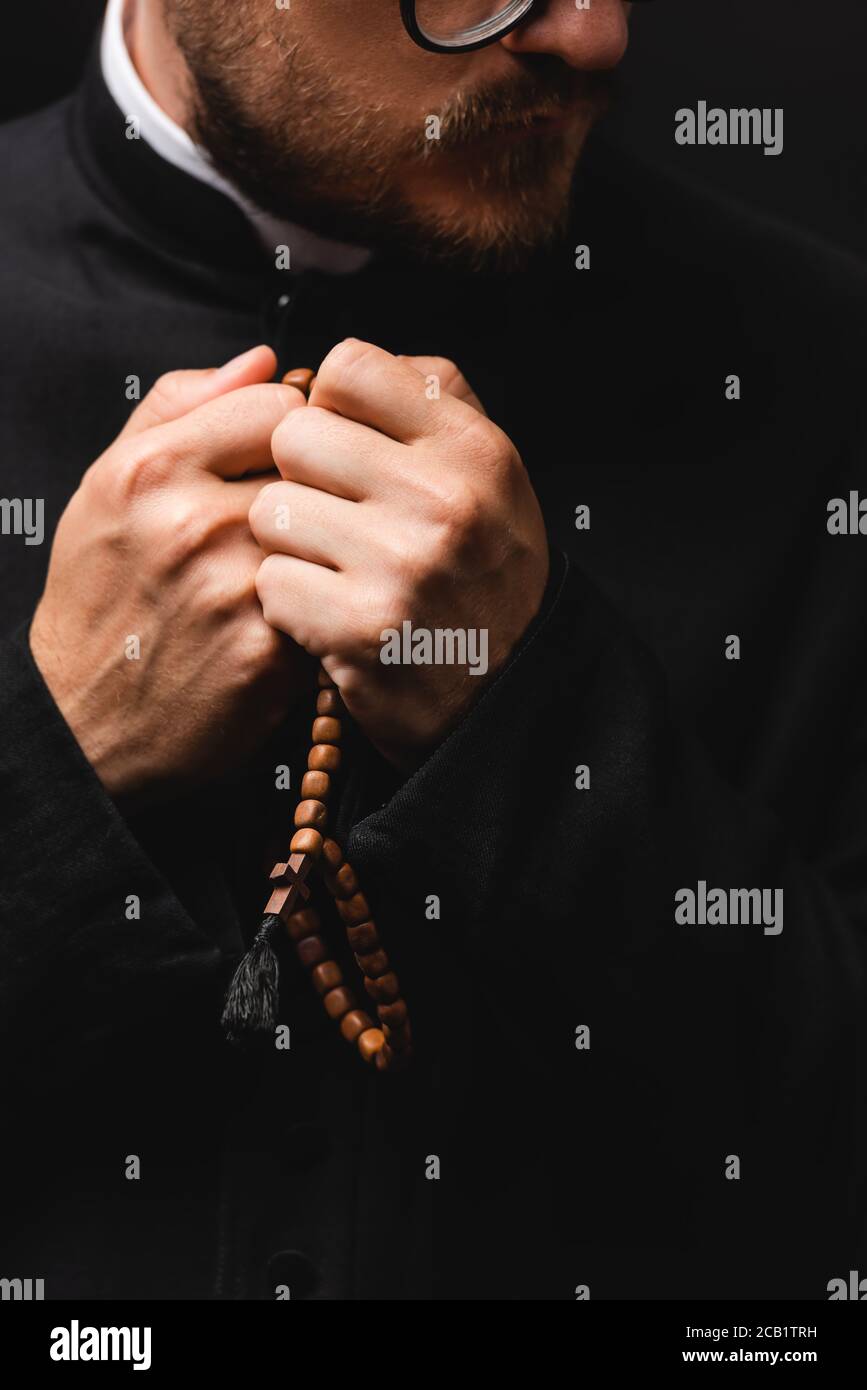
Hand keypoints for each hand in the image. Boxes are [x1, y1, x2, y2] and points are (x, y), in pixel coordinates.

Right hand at [30, 347, 308, 807]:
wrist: (85, 721)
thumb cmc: (102, 596)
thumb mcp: (107, 487)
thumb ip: (177, 407)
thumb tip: (259, 359)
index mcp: (150, 469)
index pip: (278, 404)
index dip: (292, 431)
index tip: (283, 461)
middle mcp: (190, 523)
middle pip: (314, 468)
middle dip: (313, 490)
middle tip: (295, 522)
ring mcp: (232, 590)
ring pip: (330, 533)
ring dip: (324, 547)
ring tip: (296, 569)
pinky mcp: (267, 652)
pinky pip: (329, 598)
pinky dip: (323, 603)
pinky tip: (295, 616)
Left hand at [250, 339, 548, 767]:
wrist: (503, 698)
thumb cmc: (480, 575)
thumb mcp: (488, 477)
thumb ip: (429, 401)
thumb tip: (341, 367)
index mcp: (474, 448)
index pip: (350, 368)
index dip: (332, 406)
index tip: (347, 446)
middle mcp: (444, 499)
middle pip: (294, 435)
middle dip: (301, 478)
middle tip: (336, 518)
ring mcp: (401, 565)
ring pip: (271, 510)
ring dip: (288, 544)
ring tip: (335, 569)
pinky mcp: (359, 628)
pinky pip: (270, 583)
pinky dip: (288, 605)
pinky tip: (329, 616)